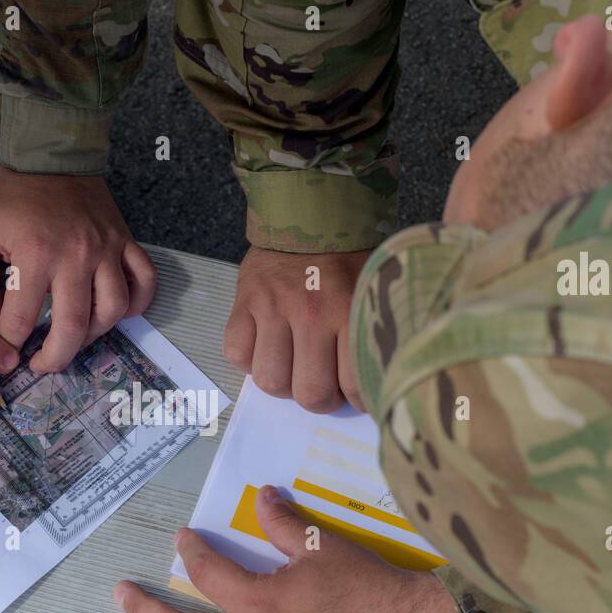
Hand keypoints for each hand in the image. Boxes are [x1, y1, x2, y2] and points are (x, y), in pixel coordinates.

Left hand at [0, 167, 155, 372]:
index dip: (8, 345)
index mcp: (35, 255)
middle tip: (40, 366)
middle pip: (74, 328)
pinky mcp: (126, 242)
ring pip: (113, 312)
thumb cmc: (10, 194)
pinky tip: (115, 313)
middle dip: (55, 358)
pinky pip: (145, 282)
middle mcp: (77, 257)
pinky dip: (137, 304)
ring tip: (73, 339)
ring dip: (93, 335)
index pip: (22, 320)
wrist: (52, 152)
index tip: (3, 353)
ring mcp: (108, 250)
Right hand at [225, 247, 369, 412]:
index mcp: (350, 312)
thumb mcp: (372, 290)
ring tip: (292, 365)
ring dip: (282, 381)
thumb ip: (371, 333)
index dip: (356, 400)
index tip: (356, 393)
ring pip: (270, 381)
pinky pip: (236, 355)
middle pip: (310, 393)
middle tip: (323, 381)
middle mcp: (311, 313)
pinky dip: (248, 359)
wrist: (310, 212)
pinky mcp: (242, 303)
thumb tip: (375, 382)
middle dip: (319, 397)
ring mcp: (272, 308)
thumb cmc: (350, 258)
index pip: (355, 386)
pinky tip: (264, 345)